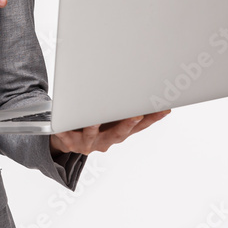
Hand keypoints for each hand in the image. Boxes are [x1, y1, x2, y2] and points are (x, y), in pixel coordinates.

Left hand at [49, 110, 170, 155]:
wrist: (64, 138)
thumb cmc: (91, 123)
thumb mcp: (109, 116)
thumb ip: (122, 106)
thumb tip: (140, 84)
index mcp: (118, 133)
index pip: (139, 127)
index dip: (152, 120)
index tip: (164, 109)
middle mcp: (105, 141)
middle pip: (119, 134)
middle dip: (128, 124)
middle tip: (136, 115)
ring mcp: (87, 142)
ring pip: (91, 134)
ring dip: (94, 126)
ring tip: (95, 119)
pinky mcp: (68, 141)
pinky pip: (66, 133)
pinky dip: (65, 127)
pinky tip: (63, 121)